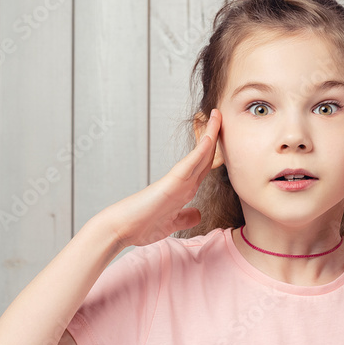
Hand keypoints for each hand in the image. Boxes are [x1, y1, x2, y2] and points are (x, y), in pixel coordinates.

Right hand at [108, 109, 222, 246]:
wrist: (119, 229)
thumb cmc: (141, 226)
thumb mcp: (172, 223)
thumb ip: (185, 217)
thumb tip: (197, 213)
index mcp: (184, 191)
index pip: (204, 167)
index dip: (215, 152)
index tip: (223, 138)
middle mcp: (182, 184)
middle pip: (204, 156)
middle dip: (214, 136)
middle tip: (220, 115)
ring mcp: (177, 183)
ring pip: (199, 155)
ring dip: (210, 134)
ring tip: (217, 115)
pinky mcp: (170, 184)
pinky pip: (189, 164)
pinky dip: (200, 151)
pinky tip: (209, 137)